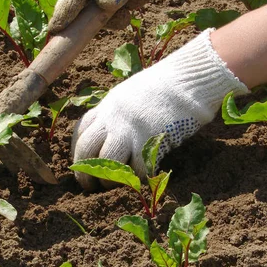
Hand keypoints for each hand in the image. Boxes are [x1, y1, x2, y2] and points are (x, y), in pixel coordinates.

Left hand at [71, 30, 249, 189]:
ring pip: (107, 161)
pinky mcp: (149, 142)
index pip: (81, 133)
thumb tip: (109, 136)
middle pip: (86, 149)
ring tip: (112, 187)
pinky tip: (140, 178)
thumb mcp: (129, 95)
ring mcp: (129, 129)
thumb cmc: (164, 86)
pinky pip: (136, 168)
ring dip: (107, 180)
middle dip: (84, 172)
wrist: (187, 78)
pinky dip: (136, 178)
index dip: (78, 153)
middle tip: (90, 187)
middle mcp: (112, 118)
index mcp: (106, 106)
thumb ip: (116, 114)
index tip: (82, 165)